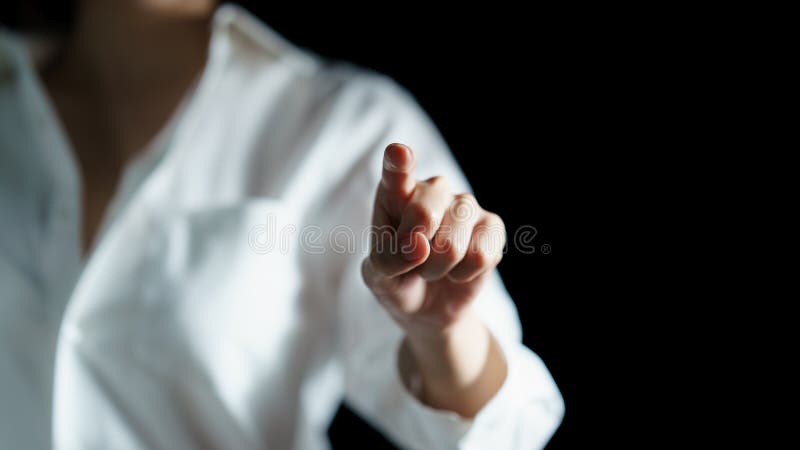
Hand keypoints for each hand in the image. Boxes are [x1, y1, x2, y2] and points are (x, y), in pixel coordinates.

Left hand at [361, 143, 507, 416]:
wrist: (427, 305)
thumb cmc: (396, 280)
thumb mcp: (378, 277)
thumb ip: (389, 260)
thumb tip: (420, 245)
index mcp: (394, 193)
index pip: (396, 172)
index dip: (399, 163)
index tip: (399, 154)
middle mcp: (432, 189)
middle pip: (425, 212)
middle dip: (415, 251)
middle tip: (412, 260)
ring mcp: (465, 205)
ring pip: (452, 244)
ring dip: (438, 269)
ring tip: (432, 268)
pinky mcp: (492, 225)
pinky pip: (481, 255)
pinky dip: (465, 274)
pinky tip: (458, 270)